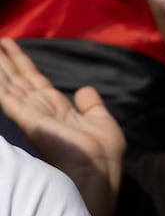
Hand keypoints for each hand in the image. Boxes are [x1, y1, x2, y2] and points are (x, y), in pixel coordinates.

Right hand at [0, 37, 124, 215]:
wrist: (99, 170)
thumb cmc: (103, 152)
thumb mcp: (102, 120)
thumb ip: (91, 104)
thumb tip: (84, 89)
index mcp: (58, 108)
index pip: (35, 80)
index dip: (22, 62)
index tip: (9, 45)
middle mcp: (41, 109)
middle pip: (19, 78)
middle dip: (6, 60)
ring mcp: (33, 114)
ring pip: (10, 84)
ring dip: (0, 66)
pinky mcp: (29, 119)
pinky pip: (7, 97)